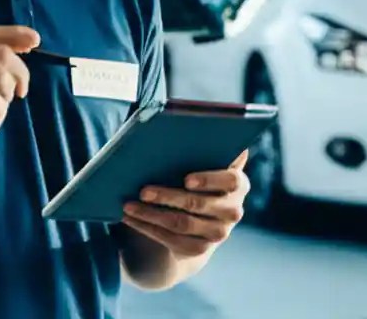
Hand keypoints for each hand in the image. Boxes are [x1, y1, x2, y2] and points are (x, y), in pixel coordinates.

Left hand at [121, 150, 249, 257]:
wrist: (196, 216)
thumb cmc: (194, 176)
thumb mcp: (199, 161)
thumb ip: (199, 145)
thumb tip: (171, 118)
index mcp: (238, 184)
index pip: (232, 180)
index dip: (209, 179)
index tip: (186, 179)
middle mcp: (233, 210)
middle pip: (199, 204)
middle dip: (168, 196)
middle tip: (143, 190)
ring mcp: (218, 233)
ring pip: (181, 224)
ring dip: (151, 214)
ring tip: (128, 205)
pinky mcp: (199, 249)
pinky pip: (170, 240)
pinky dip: (147, 228)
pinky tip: (129, 218)